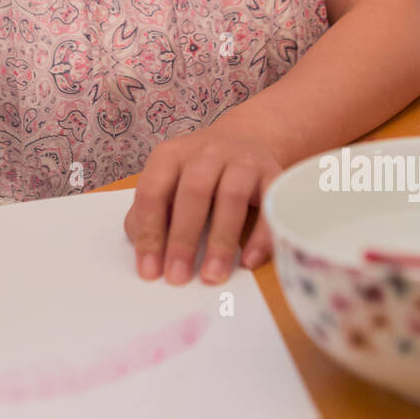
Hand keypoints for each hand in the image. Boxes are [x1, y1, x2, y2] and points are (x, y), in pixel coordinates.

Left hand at [123, 122, 281, 284]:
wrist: (245, 140)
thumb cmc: (197, 175)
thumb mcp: (167, 185)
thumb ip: (149, 215)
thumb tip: (147, 255)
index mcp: (171, 155)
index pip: (153, 191)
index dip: (150, 232)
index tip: (150, 272)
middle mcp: (207, 152)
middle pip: (193, 191)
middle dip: (183, 238)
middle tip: (178, 278)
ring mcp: (242, 160)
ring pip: (231, 195)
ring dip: (221, 240)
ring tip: (212, 275)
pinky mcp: (273, 173)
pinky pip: (270, 202)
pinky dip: (261, 234)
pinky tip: (249, 261)